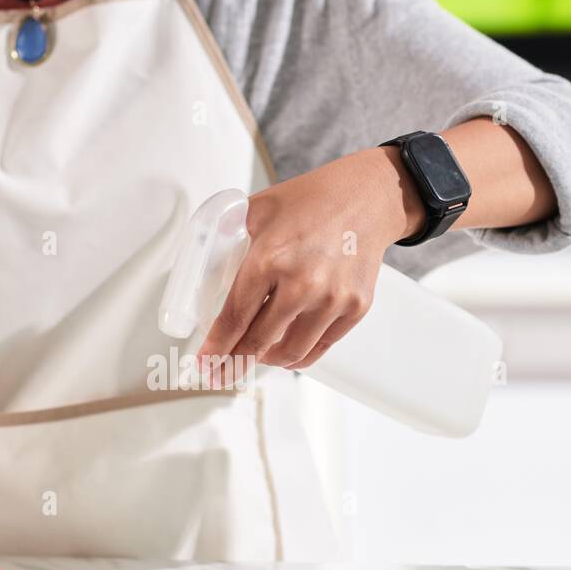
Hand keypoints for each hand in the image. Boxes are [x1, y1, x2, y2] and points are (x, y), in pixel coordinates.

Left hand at [196, 146, 422, 381]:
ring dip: (267, 361)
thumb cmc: (313, 200)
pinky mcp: (355, 308)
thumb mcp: (259, 210)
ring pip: (289, 353)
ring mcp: (332, 299)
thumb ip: (229, 235)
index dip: (217, 347)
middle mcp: (303, 284)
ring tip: (256, 355)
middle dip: (234, 362)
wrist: (368, 197)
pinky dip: (298, 355)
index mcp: (271, 258)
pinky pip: (319, 348)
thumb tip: (202, 262)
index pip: (235, 317)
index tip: (206, 364)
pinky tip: (284, 350)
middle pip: (258, 342)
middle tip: (222, 372)